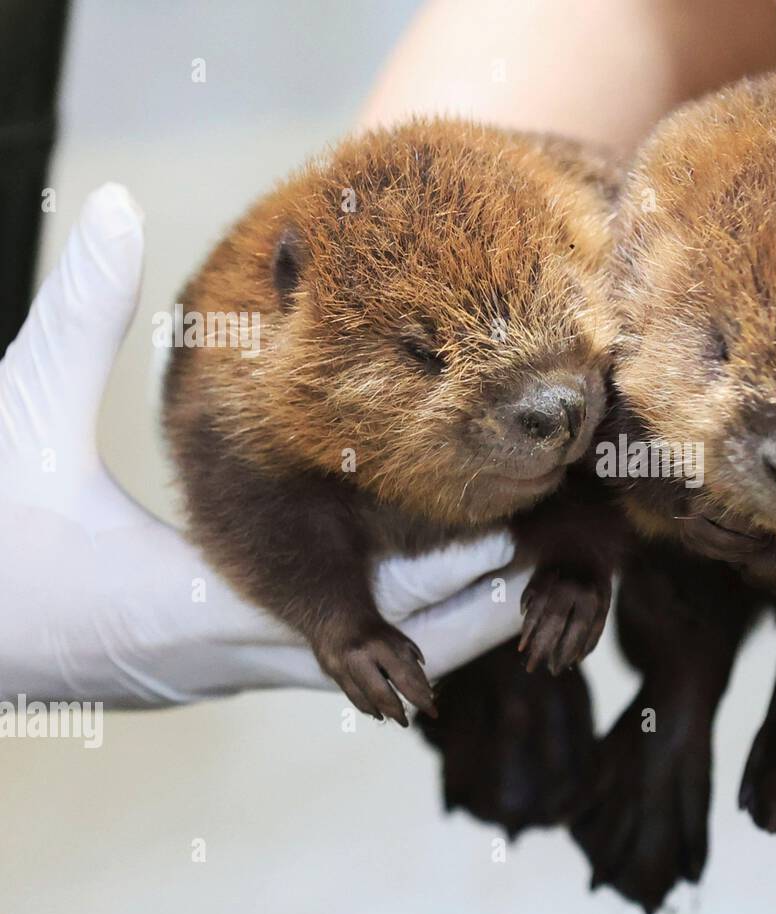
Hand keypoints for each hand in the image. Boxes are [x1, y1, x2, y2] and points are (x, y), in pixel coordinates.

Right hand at [0, 184, 526, 709]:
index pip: (367, 612)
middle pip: (390, 646)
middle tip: (548, 548)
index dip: (452, 583)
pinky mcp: (213, 665)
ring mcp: (226, 671)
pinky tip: (411, 580)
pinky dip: (380, 624)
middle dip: (469, 600)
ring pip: (365, 658)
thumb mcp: (20, 417)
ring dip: (432, 617)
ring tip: (508, 566)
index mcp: (203, 607)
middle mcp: (232, 658)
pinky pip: (323, 655)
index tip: (518, 537)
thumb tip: (119, 206)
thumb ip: (81, 316)